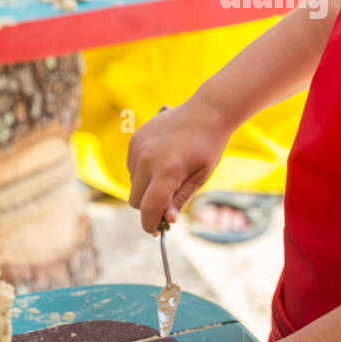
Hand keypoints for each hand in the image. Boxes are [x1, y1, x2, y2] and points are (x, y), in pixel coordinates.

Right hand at [127, 98, 231, 233]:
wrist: (207, 110)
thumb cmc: (208, 146)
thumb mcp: (200, 178)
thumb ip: (180, 200)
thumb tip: (167, 220)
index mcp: (167, 170)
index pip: (148, 209)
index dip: (151, 225)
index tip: (158, 231)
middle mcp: (147, 159)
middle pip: (136, 201)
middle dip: (149, 208)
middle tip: (166, 207)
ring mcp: (138, 148)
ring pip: (133, 185)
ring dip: (146, 190)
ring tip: (168, 177)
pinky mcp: (134, 140)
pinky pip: (132, 169)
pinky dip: (143, 174)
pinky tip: (161, 163)